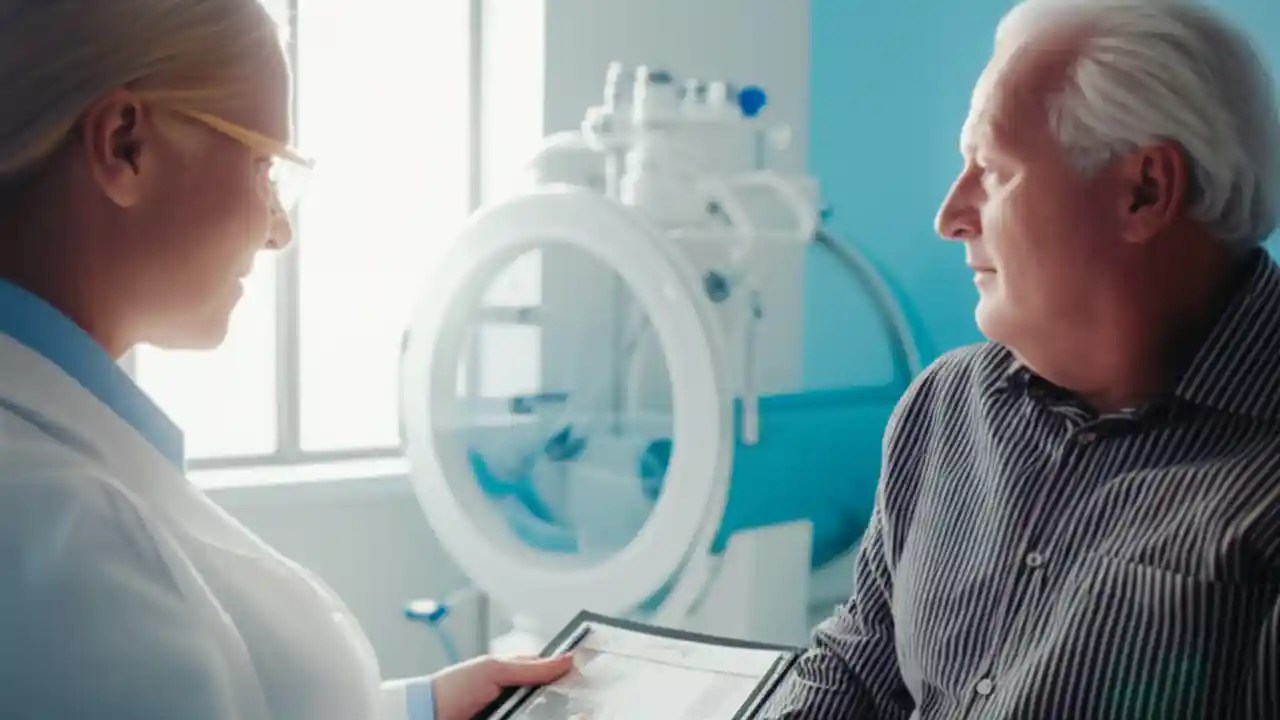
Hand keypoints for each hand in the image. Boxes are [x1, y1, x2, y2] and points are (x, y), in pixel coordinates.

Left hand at [431, 654, 573, 719]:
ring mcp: (513, 715)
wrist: (425, 715)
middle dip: (568, 705)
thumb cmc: (454, 687)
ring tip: (578, 715)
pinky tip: (555, 719)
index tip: (591, 681)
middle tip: (586, 707)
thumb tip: (567, 658)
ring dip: (558, 714)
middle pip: (552, 703)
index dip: (571, 678)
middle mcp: (517, 699)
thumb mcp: (495, 670)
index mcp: (516, 676)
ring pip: (545, 716)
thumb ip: (531, 666)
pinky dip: (543, 719)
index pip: (552, 676)